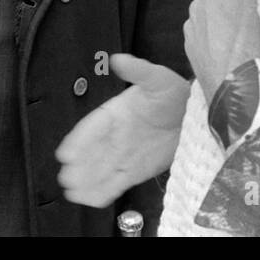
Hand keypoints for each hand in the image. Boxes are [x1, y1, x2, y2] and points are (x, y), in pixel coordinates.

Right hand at [56, 54, 190, 207]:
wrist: (194, 115)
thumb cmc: (173, 93)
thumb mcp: (157, 78)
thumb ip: (138, 70)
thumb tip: (118, 58)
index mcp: (115, 112)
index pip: (93, 127)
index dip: (79, 140)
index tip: (65, 153)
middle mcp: (115, 135)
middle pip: (92, 152)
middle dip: (79, 166)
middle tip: (66, 178)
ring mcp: (124, 154)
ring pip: (101, 170)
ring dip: (87, 181)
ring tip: (72, 193)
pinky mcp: (135, 170)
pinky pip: (116, 183)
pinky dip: (104, 192)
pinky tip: (90, 201)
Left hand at [184, 0, 259, 101]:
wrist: (236, 97)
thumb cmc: (252, 48)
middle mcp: (197, 4)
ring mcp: (193, 29)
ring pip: (216, 14)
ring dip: (230, 19)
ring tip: (250, 36)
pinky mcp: (193, 51)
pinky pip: (210, 35)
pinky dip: (222, 39)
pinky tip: (237, 50)